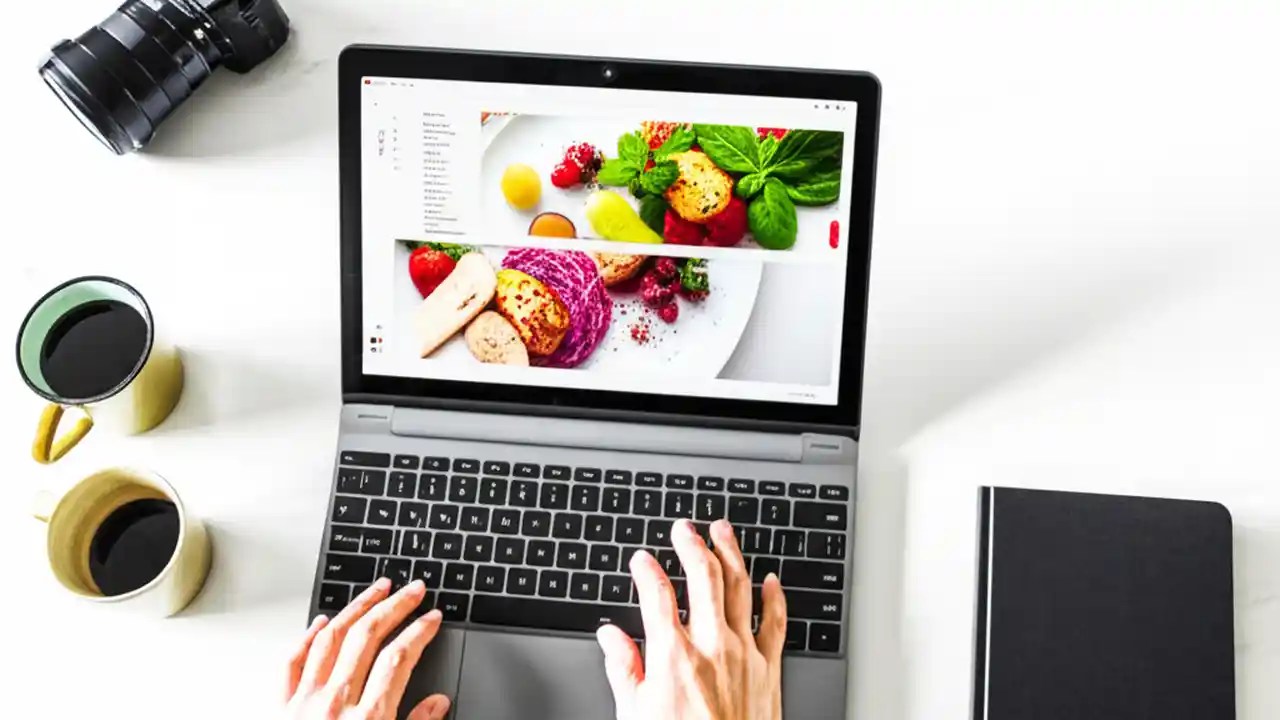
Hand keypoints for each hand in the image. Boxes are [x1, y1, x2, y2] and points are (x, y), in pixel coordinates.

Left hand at [284, 579, 450, 719]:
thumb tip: (437, 703)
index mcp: (369, 719)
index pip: (399, 659)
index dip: (419, 632)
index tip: (432, 617)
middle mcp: (335, 703)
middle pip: (367, 638)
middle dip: (394, 607)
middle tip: (411, 589)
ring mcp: (305, 701)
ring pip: (331, 639)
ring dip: (356, 608)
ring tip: (375, 591)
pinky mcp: (280, 708)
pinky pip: (292, 662)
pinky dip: (308, 637)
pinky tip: (321, 621)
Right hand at [597, 519, 787, 719]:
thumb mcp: (635, 714)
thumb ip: (622, 669)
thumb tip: (610, 637)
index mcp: (672, 657)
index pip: (655, 594)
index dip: (645, 570)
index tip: (641, 560)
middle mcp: (711, 647)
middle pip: (702, 576)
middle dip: (691, 544)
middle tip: (683, 528)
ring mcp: (744, 655)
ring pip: (740, 587)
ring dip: (730, 552)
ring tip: (722, 531)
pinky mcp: (769, 669)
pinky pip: (775, 622)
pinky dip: (773, 596)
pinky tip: (769, 579)